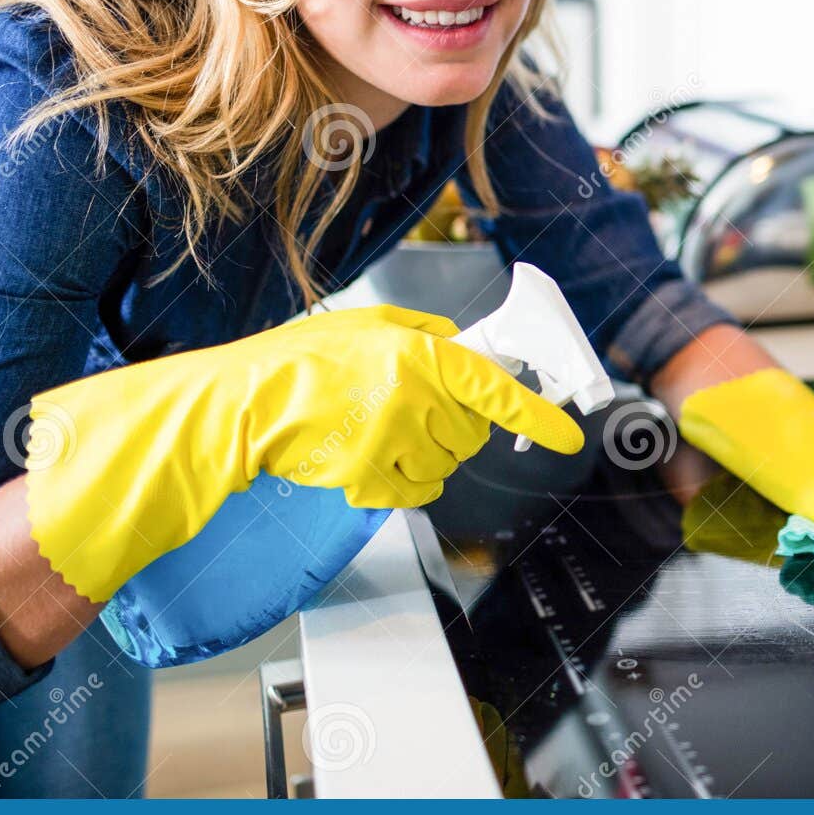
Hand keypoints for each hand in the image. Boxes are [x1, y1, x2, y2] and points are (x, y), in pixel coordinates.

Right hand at [23, 305, 582, 601]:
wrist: (244, 405)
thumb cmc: (301, 360)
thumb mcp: (366, 322)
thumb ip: (422, 330)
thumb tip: (460, 341)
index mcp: (421, 355)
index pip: (497, 391)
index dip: (538, 415)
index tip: (569, 433)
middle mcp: (416, 399)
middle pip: (472, 433)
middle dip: (454, 425)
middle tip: (411, 408)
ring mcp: (394, 443)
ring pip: (446, 466)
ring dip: (425, 454)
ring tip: (377, 428)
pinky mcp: (372, 480)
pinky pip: (415, 493)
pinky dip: (401, 481)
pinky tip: (368, 456)